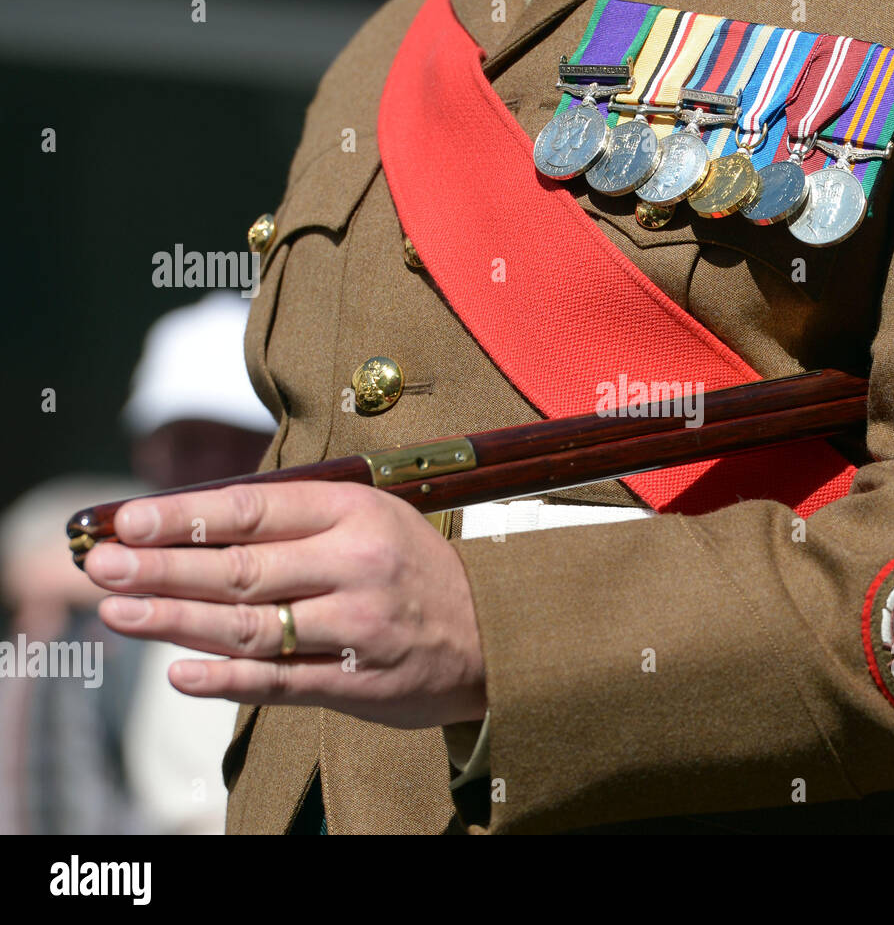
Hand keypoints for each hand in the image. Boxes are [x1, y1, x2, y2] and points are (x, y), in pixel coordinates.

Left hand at [84, 481, 485, 727]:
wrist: (492, 633)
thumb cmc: (416, 570)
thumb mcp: (373, 518)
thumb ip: (298, 518)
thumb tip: (201, 520)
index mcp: (355, 513)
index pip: (253, 510)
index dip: (184, 517)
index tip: (128, 519)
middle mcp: (354, 566)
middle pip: (239, 569)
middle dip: (162, 568)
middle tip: (104, 568)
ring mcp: (354, 627)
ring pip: (249, 627)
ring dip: (176, 622)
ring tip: (119, 614)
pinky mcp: (355, 680)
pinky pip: (278, 681)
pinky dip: (225, 680)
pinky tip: (180, 674)